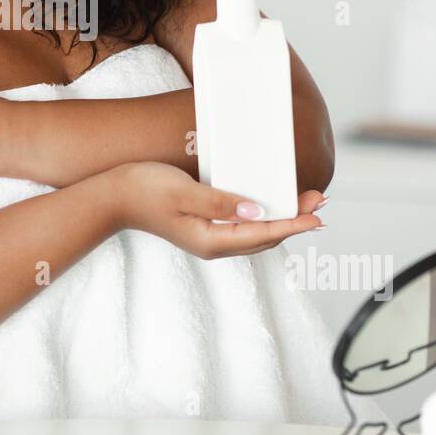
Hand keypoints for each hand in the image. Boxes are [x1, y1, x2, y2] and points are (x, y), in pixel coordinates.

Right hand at [106, 162, 326, 258]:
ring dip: (283, 220)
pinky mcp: (204, 228)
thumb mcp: (184, 191)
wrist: (114, 197)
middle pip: (265, 237)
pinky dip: (264, 218)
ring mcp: (208, 239)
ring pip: (256, 234)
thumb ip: (220, 202)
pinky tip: (270, 206)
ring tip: (306, 204)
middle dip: (295, 221)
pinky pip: (244, 228)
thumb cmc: (145, 189)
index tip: (317, 215)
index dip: (294, 223)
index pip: (263, 233)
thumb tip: (257, 210)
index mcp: (211, 239)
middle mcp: (213, 244)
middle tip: (321, 202)